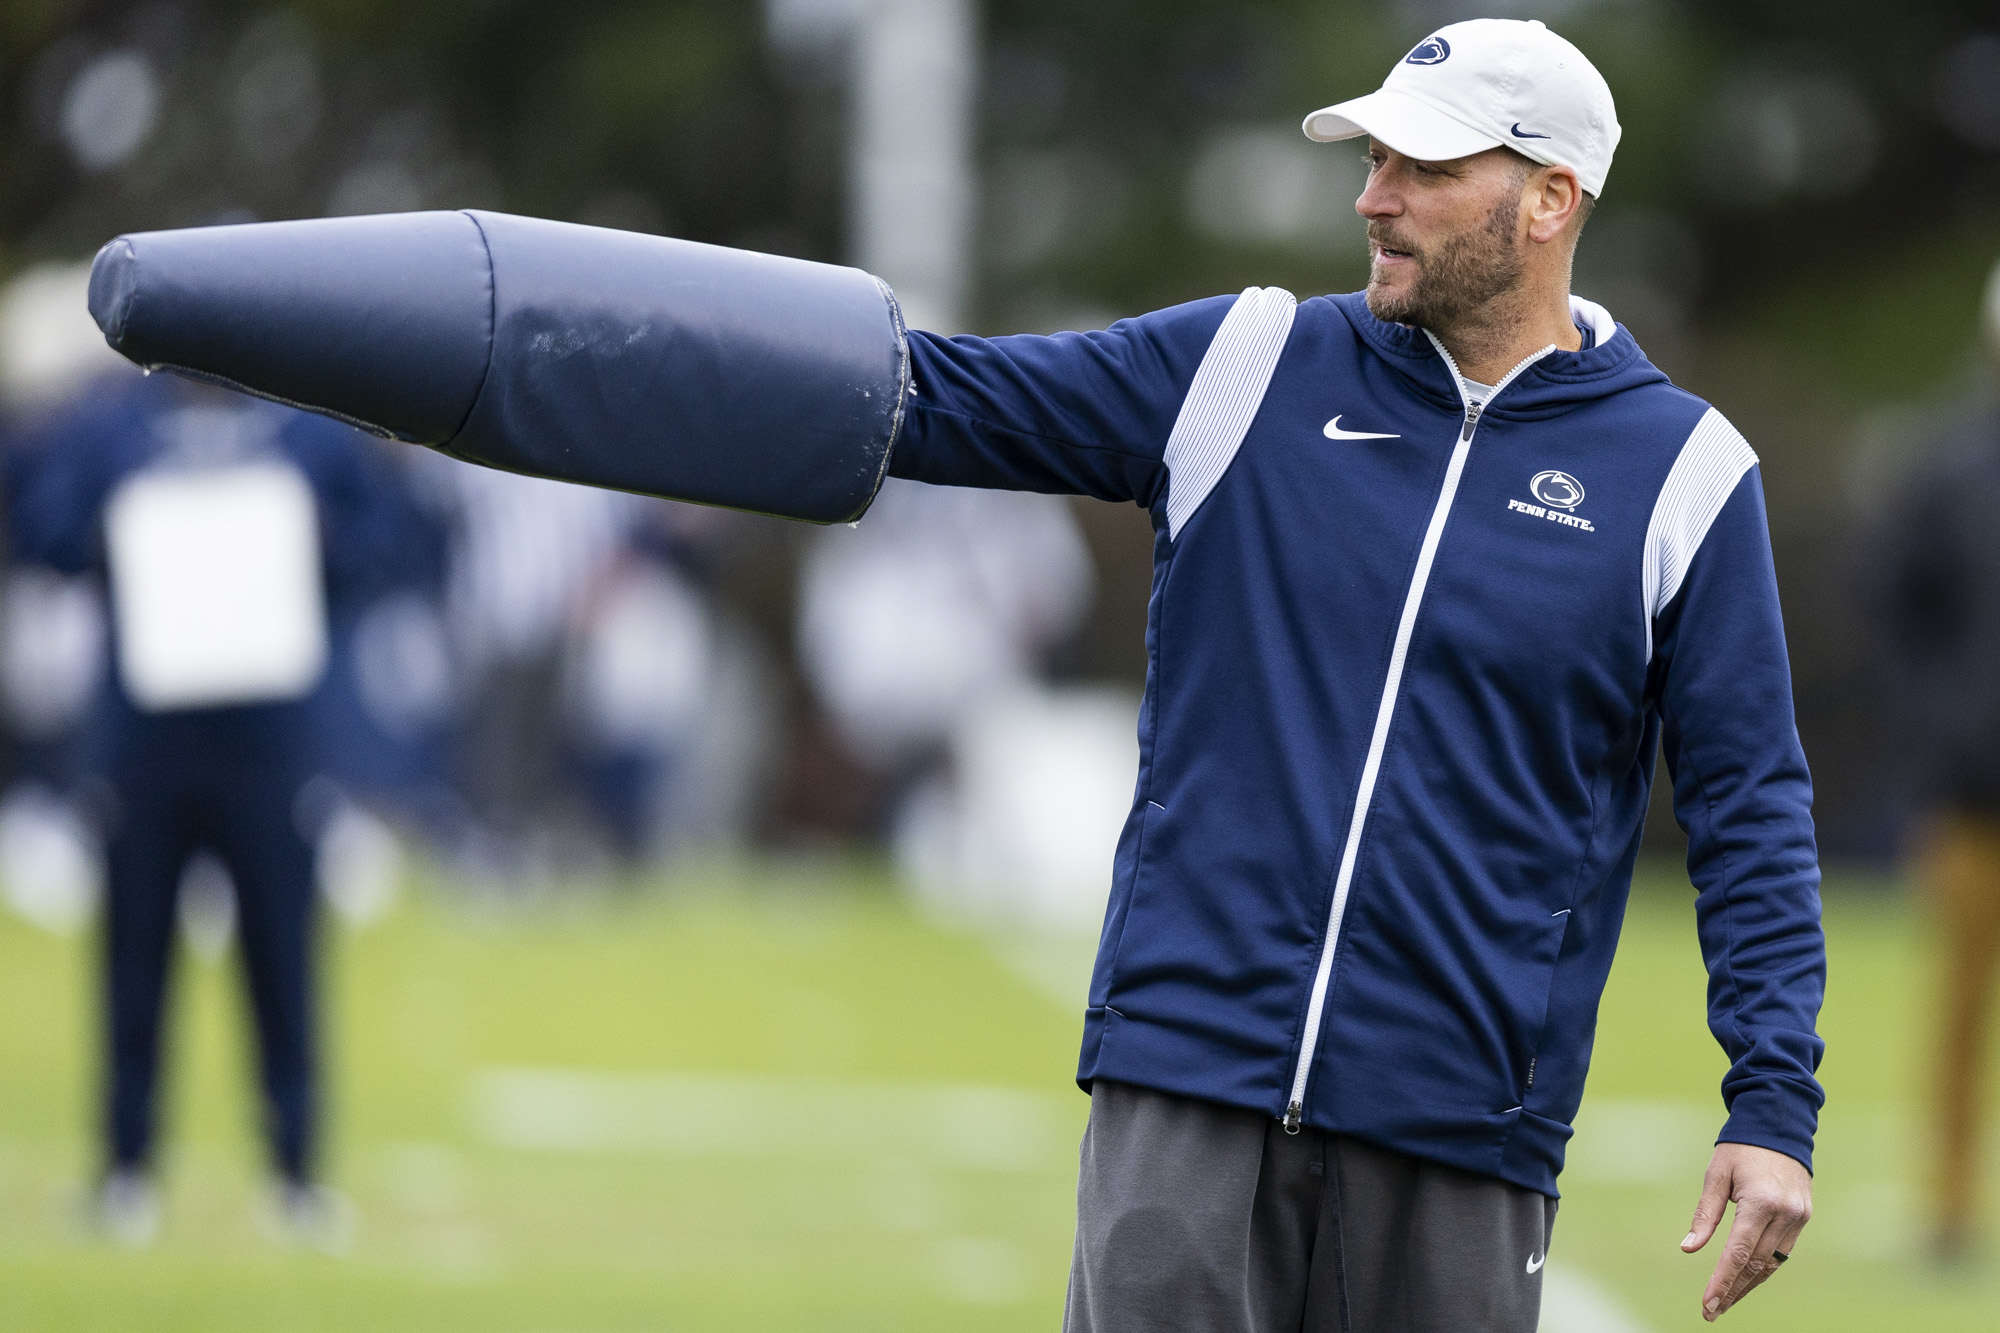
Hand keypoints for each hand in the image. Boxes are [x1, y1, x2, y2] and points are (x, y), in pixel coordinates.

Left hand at [1680, 1142, 1811, 1320]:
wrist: (1779, 1125)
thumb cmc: (1740, 1148)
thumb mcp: (1716, 1174)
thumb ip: (1705, 1213)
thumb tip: (1688, 1247)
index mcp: (1760, 1202)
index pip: (1738, 1253)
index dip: (1722, 1281)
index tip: (1707, 1303)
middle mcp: (1784, 1214)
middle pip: (1756, 1265)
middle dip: (1732, 1290)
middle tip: (1711, 1311)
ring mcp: (1798, 1217)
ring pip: (1771, 1264)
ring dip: (1748, 1286)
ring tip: (1725, 1302)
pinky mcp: (1803, 1217)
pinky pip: (1782, 1251)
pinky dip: (1763, 1268)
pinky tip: (1746, 1280)